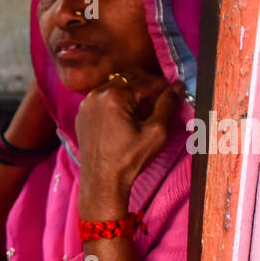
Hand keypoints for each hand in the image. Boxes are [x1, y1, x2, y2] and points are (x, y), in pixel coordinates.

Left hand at [75, 68, 184, 218]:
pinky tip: (125, 118)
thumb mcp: (156, 132)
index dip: (163, 87)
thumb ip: (167, 105)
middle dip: (146, 87)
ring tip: (143, 112)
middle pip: (129, 78)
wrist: (101, 182)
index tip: (173, 94)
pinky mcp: (81, 114)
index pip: (146, 81)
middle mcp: (97, 94)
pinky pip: (102, 99)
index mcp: (114, 96)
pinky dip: (116, 102)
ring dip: (131, 93)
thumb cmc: (129, 160)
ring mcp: (86, 104)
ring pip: (115, 86)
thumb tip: (177, 87)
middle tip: (159, 102)